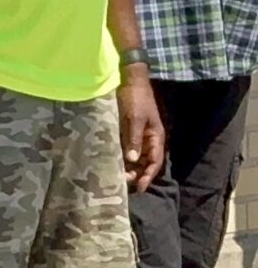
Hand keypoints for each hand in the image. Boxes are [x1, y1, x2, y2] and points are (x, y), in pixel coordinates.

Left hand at [119, 70, 166, 190]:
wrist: (129, 80)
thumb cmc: (135, 99)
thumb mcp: (135, 119)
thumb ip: (134, 139)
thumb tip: (132, 160)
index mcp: (156, 136)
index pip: (155, 162)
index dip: (148, 176)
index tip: (139, 188)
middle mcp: (149, 138)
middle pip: (145, 161)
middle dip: (137, 173)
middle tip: (123, 182)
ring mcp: (138, 134)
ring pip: (136, 156)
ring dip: (129, 166)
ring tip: (117, 176)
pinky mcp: (127, 130)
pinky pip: (126, 147)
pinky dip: (122, 156)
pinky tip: (112, 162)